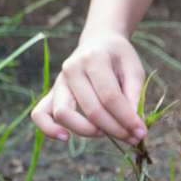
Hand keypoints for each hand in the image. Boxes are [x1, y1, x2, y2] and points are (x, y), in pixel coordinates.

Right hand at [31, 31, 146, 144]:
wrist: (98, 41)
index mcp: (94, 58)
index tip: (141, 133)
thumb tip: (134, 127)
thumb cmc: (118, 57)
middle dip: (114, 129)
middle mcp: (72, 68)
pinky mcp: (51, 92)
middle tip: (132, 138)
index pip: (110, 97)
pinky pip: (39, 113)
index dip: (127, 119)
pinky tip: (66, 137)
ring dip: (87, 132)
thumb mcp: (134, 69)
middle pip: (91, 109)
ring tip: (105, 134)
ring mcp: (59, 81)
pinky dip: (48, 129)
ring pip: (64, 114)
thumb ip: (134, 96)